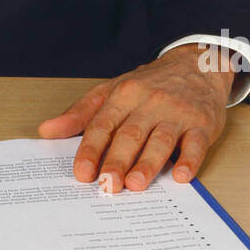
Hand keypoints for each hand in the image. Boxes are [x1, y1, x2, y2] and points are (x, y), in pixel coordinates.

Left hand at [37, 44, 235, 192]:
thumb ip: (80, 113)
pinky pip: (196, 143)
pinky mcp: (202, 124)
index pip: (103, 124)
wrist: (197, 64)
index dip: (91, 149)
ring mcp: (177, 113)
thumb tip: (46, 131)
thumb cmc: (150, 83)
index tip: (82, 173)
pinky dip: (189, 160)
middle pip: (131, 134)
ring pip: (161, 140)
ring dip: (148, 163)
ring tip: (136, 184)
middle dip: (117, 161)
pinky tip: (181, 176)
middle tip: (106, 185)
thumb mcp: (112, 90)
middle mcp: (150, 102)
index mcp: (124, 95)